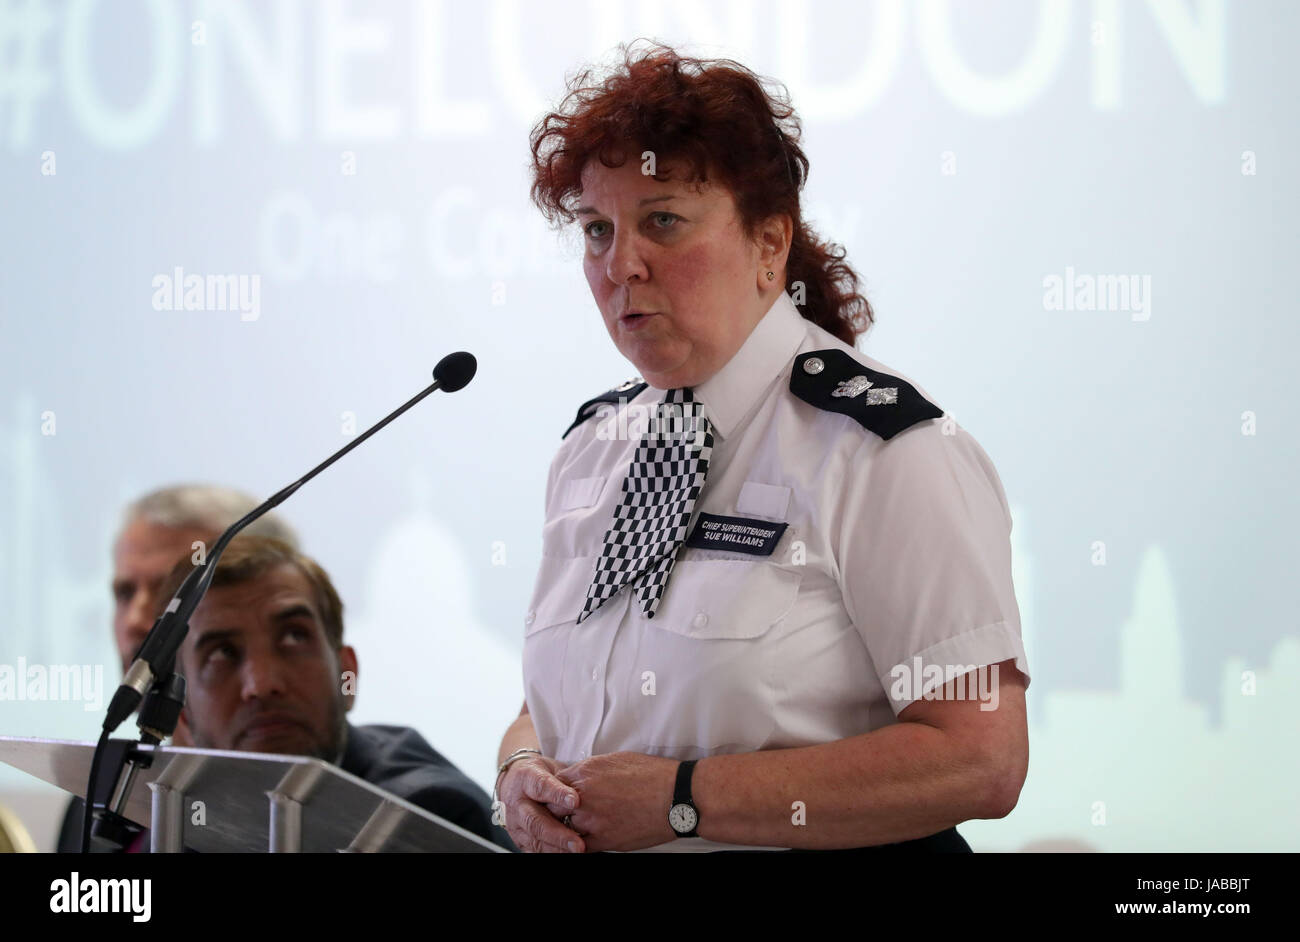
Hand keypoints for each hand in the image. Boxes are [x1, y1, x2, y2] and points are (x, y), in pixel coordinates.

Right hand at [497, 756, 584, 852]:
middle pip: (535, 820)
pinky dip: (550, 852)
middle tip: (577, 842)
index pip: (540, 786)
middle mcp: (517, 803)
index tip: (575, 801)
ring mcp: (515, 822)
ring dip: (556, 847)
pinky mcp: (519, 837)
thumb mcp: (551, 769)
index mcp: (525, 779)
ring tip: (576, 850)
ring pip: (534, 838)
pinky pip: (533, 849)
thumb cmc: (539, 775)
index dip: (557, 794)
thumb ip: (566, 780)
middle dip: (557, 834)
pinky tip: (565, 853)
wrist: (514, 783)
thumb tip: (588, 787)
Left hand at [547, 752, 679, 852]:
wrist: (675, 796)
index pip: (553, 785)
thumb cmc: (652, 775)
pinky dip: (580, 845)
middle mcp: (583, 796)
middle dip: (557, 811)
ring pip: (564, 829)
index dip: (555, 792)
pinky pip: (580, 847)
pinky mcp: (603, 840)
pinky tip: (586, 840)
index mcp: (585, 773)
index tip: (559, 797)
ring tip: (580, 826)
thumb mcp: (616, 760)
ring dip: (569, 828)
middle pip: (553, 808)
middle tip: (565, 814)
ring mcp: (591, 820)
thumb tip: (580, 777)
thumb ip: (590, 770)